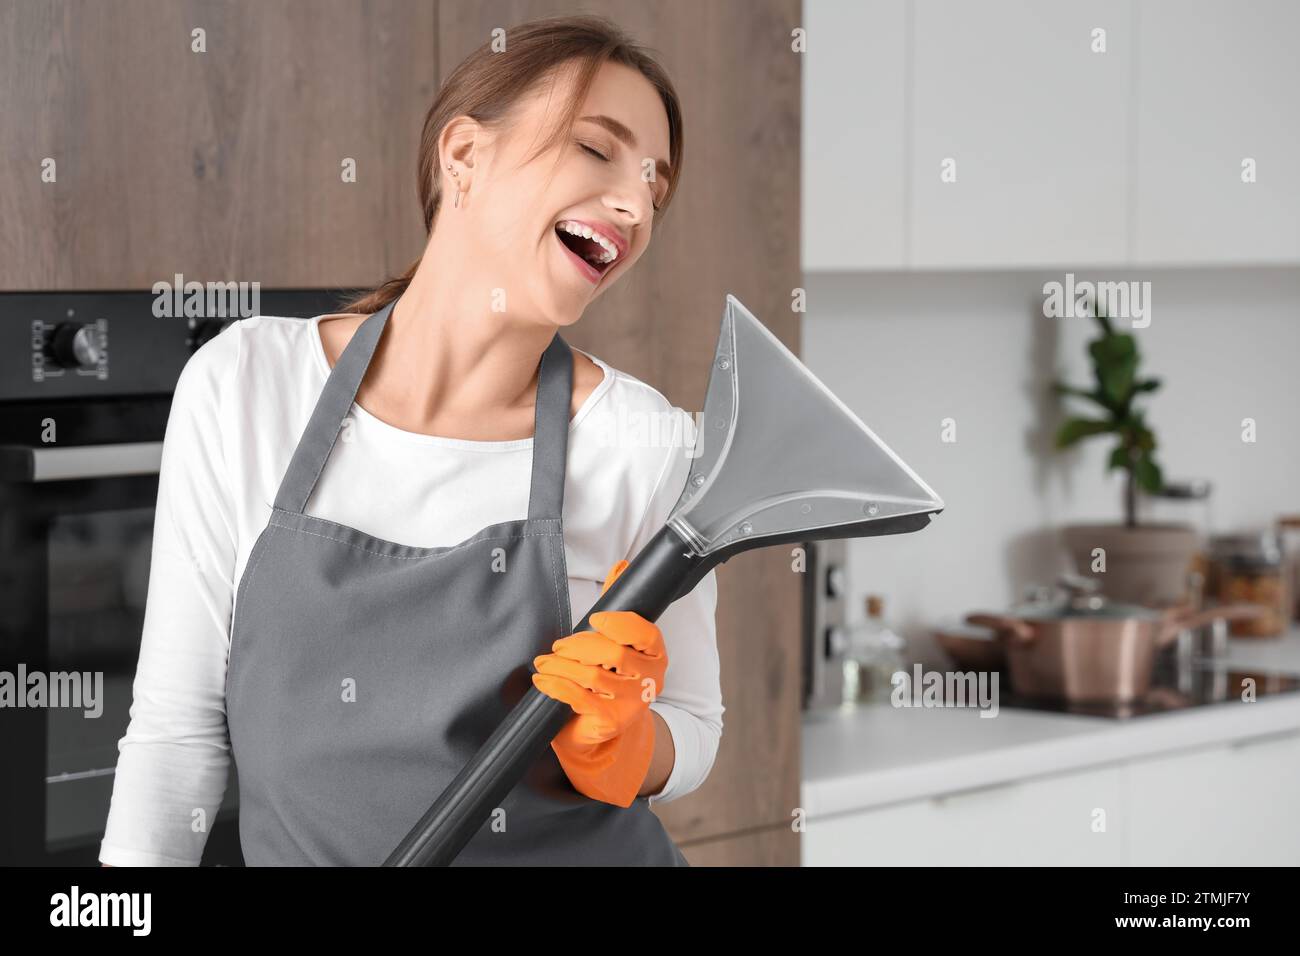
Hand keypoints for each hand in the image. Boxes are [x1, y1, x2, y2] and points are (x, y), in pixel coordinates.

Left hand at [531, 559, 667, 806]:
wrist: (600, 728)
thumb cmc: (607, 678)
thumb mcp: (616, 640)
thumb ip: (618, 604)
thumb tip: (621, 565)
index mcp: (656, 654)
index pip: (645, 633)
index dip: (620, 624)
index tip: (595, 619)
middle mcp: (651, 679)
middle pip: (614, 654)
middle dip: (580, 645)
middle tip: (558, 645)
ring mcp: (633, 703)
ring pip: (593, 676)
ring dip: (562, 665)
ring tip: (544, 662)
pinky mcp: (611, 721)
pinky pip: (579, 697)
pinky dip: (556, 685)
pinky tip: (543, 680)